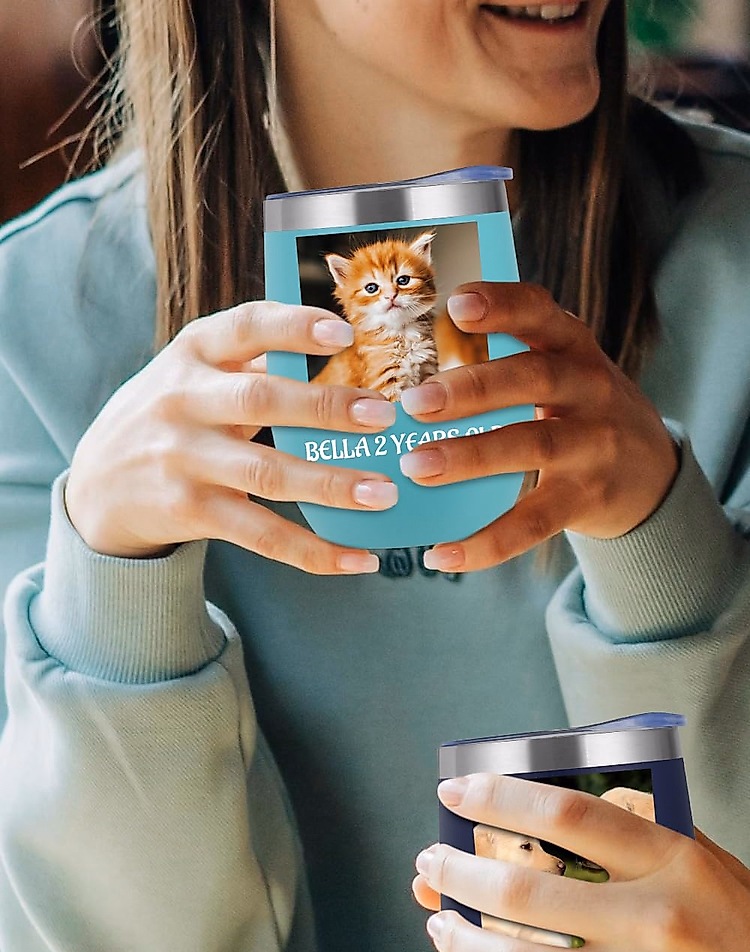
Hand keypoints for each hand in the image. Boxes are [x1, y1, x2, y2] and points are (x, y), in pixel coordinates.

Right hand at [66, 301, 401, 573]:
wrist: (99, 486)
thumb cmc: (175, 415)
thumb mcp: (196, 371)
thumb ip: (255, 354)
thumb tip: (340, 339)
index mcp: (193, 353)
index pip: (244, 328)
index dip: (294, 327)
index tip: (344, 332)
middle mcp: (183, 401)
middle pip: (260, 400)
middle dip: (325, 408)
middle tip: (383, 417)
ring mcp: (184, 459)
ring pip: (267, 473)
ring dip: (330, 485)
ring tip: (383, 493)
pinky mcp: (192, 512)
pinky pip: (262, 535)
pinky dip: (314, 551)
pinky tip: (358, 557)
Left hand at [397, 283, 678, 571]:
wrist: (653, 473)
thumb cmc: (584, 413)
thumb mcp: (568, 370)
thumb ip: (513, 359)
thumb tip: (414, 373)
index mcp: (574, 348)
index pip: (541, 314)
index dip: (502, 306)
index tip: (457, 304)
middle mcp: (591, 389)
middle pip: (532, 380)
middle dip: (471, 390)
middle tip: (413, 402)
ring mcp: (593, 445)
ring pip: (532, 446)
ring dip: (470, 456)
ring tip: (416, 466)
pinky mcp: (587, 498)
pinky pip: (534, 521)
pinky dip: (487, 541)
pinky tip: (441, 553)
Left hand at [413, 775, 749, 951]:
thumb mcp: (722, 869)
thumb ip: (655, 838)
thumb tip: (588, 804)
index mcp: (679, 859)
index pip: (569, 814)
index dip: (499, 797)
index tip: (457, 790)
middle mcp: (658, 915)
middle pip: (525, 887)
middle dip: (457, 872)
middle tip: (429, 862)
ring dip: (458, 942)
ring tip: (435, 926)